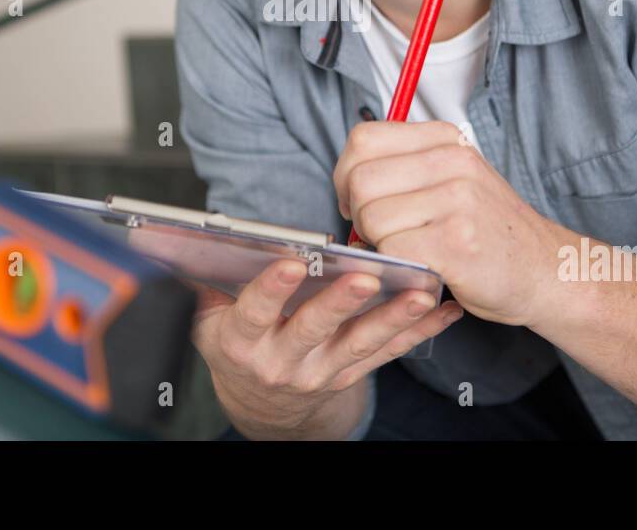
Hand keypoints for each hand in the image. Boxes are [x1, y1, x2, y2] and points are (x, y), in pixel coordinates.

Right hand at [188, 258, 462, 437]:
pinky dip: (419, 332)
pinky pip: (387, 354)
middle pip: (312, 329)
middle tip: (364, 277)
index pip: (255, 312)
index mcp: (242, 340)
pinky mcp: (350, 375)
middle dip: (339, 303)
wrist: (260, 399)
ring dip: (392, 317)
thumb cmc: (237, 339)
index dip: (271, 289)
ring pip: (359, 343)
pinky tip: (444, 311)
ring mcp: (319, 372)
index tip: (289, 263)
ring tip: (420, 293)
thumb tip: (193, 237)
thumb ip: (208, 281)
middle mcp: (281, 361)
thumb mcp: (210, 316)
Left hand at [333, 120, 567, 327]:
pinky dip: (395, 266)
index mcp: (446, 140)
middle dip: (357, 213)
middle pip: (360, 178)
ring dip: (378, 243)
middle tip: (381, 234)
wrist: (547, 272)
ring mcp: (457, 199)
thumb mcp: (455, 179)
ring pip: (371, 216)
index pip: (363, 138)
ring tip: (409, 251)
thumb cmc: (490, 232)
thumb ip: (406, 168)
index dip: (346, 174)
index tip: (357, 199)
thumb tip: (346, 180)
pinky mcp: (456, 242)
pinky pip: (391, 250)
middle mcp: (453, 161)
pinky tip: (420, 269)